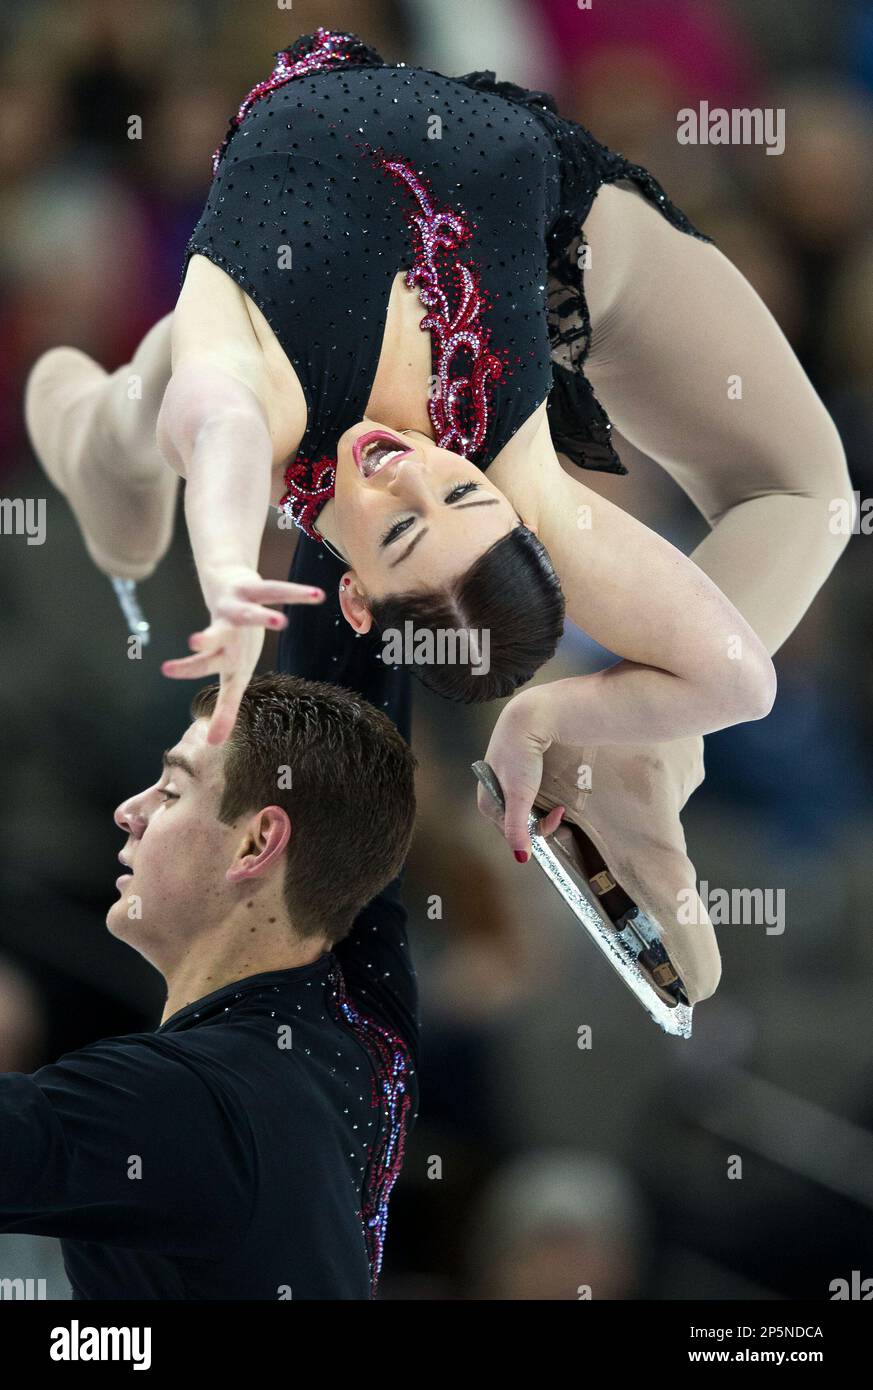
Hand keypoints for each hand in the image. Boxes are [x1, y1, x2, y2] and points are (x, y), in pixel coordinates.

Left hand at [161, 567, 324, 744]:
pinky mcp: (255, 588)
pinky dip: (298, 594)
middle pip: (215, 634)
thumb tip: (214, 744)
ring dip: (263, 617)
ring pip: (249, 611)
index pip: (202, 664)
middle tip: (195, 641)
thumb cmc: (233, 640)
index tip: (166, 670)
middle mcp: (225, 629)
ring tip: (282, 624)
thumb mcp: (232, 674)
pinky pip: (278, 591)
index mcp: (220, 651)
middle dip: (207, 638)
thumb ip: (225, 709)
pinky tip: (318, 595)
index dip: (187, 668)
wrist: (229, 584)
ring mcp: (239, 606)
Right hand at [476, 688, 564, 860]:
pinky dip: (541, 792)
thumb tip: (520, 858)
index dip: (532, 832)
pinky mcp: (516, 766)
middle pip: (517, 819)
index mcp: (486, 800)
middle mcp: (492, 790)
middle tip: (560, 813)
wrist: (530, 717)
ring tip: (559, 804)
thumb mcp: (519, 796)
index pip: (509, 831)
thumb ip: (517, 828)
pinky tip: (549, 784)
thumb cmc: (520, 755)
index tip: (554, 823)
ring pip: (525, 805)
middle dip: (540, 821)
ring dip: (543, 808)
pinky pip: (529, 789)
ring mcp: (504, 777)